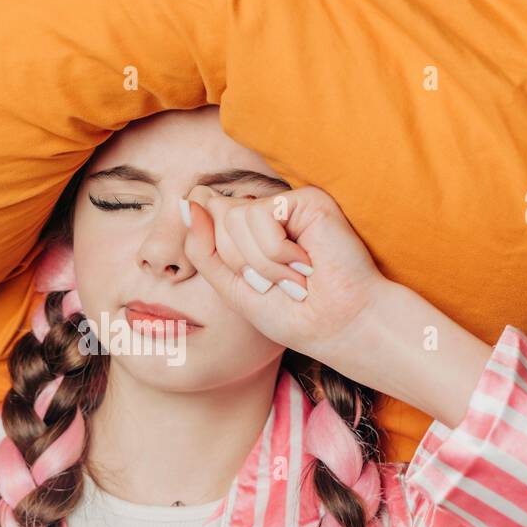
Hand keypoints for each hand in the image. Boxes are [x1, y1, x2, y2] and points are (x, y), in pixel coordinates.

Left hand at [180, 184, 391, 373]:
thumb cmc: (292, 314)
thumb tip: (187, 202)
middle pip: (218, 220)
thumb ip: (204, 249)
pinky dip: (277, 251)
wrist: (339, 326)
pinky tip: (305, 262)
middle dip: (242, 263)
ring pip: (236, 218)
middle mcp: (265, 213)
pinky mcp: (306, 200)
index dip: (225, 261)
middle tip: (279, 283)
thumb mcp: (232, 288)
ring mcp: (286, 205)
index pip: (205, 223)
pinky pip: (261, 215)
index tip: (257, 285)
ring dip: (262, 262)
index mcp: (246, 232)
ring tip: (294, 276)